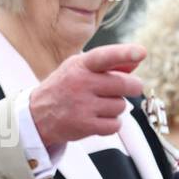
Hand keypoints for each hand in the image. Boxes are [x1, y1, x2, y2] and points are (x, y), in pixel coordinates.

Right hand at [28, 43, 145, 145]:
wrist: (37, 115)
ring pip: (121, 106)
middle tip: (128, 88)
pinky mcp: (85, 125)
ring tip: (99, 105)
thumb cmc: (66, 87)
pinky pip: (115, 124)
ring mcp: (82, 105)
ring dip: (116, 107)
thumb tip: (137, 60)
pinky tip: (99, 118)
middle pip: (125, 84)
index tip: (141, 52)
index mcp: (81, 65)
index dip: (125, 54)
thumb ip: (109, 64)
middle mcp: (81, 83)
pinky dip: (112, 123)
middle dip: (132, 87)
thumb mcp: (80, 68)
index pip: (105, 56)